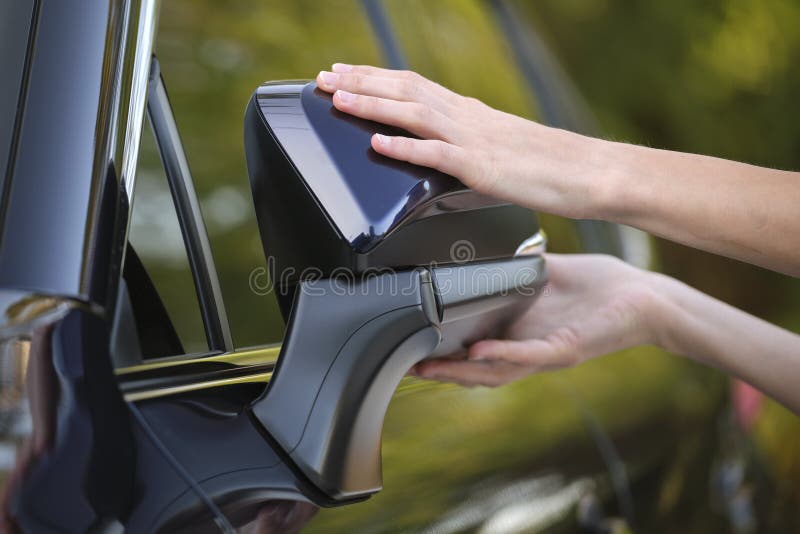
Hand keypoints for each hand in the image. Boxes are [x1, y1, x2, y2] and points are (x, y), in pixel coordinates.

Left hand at [316, 64, 601, 218]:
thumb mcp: (499, 145)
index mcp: (469, 112)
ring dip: (371, 104)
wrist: (589, 173)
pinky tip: (378, 142)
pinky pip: (436, 154)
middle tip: (323, 79)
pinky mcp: (482, 167)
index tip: (343, 74)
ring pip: (413, 113)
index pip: (413, 84)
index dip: (374, 78)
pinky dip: (404, 146)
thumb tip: (440, 146)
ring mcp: (473, 139)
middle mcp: (467, 117)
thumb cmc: (549, 165)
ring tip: (338, 99)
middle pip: (405, 90)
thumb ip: (468, 142)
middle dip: (359, 82)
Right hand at [410, 254, 663, 386]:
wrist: (646, 295)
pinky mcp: (567, 349)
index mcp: (522, 330)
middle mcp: (530, 348)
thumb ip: (517, 266)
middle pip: (477, 370)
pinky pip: (530, 356)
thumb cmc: (602, 287)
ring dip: (461, 372)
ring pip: (496, 372)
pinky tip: (479, 351)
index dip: (445, 352)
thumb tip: (488, 246)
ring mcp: (547, 352)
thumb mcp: (548, 273)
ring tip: (430, 368)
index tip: (412, 346)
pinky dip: (503, 356)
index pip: (475, 348)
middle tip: (408, 366)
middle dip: (442, 371)